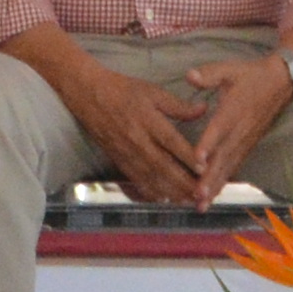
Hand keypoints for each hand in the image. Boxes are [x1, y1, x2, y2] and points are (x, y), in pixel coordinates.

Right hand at [30, 39, 207, 204]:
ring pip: (151, 177)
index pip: (171, 142)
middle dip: (183, 182)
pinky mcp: (119, 160)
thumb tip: (203, 109)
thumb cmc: (122, 90)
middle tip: (202, 194)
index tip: (205, 168)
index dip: (188, 156)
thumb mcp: (152, 91)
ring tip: (189, 201)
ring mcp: (127, 153)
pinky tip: (164, 200)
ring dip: (170, 191)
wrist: (87, 95)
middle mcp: (137, 140)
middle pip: (163, 166)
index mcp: (147, 120)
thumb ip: (178, 105)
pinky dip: (151, 192)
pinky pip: (136, 180)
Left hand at [185, 43, 292, 194]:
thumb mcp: (229, 68)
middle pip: (223, 157)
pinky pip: (234, 167)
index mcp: (232, 111)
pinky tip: (212, 196)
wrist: (280, 83)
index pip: (219, 130)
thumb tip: (190, 75)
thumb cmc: (250, 76)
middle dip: (210, 178)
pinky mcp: (247, 146)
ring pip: (228, 167)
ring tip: (201, 204)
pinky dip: (223, 182)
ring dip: (215, 186)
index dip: (209, 145)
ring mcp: (244, 141)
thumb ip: (209, 73)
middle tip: (197, 196)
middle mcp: (239, 131)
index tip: (197, 161)